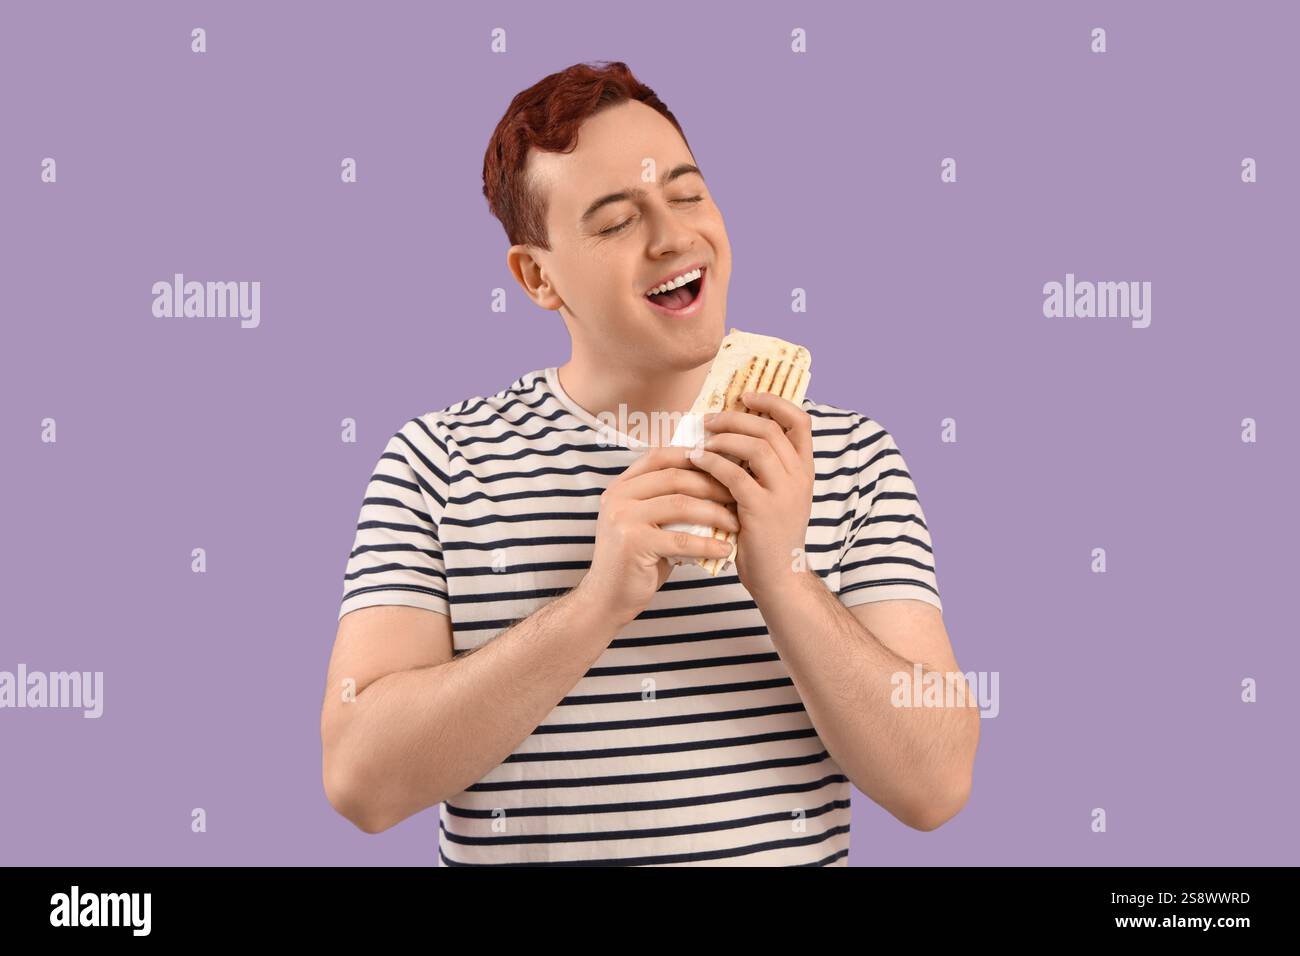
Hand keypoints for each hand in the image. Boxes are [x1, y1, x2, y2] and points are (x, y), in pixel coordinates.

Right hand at [578, 445, 738, 623]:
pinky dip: (707, 545)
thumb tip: (715, 484)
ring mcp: (623, 518)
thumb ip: (668, 502)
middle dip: (712, 484)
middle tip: (738, 494)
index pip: (660, 456)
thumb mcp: (647, 523)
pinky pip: (681, 540)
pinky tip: (724, 550)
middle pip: (675, 477)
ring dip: (715, 513)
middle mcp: (618, 496)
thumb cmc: (636, 560)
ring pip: (681, 505)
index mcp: (621, 486)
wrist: (607, 598)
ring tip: (736, 523)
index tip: (721, 465)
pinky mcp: (633, 543)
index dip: (693, 456)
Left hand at [689, 391, 814, 595]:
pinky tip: (696, 460)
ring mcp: (783, 493)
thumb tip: (731, 434)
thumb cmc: (768, 535)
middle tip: (709, 420)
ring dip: (722, 438)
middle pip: (770, 428)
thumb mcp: (775, 495)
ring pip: (755, 446)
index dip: (774, 402)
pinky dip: (711, 462)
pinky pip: (733, 474)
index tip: (747, 396)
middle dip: (735, 418)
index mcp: (805, 470)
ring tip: (701, 440)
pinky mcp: (762, 510)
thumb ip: (763, 467)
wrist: (778, 577)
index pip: (800, 421)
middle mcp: (799, 477)